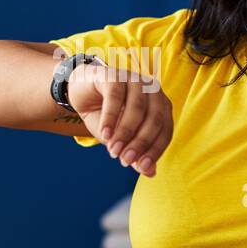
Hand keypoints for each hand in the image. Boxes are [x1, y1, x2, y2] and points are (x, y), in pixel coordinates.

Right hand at [67, 60, 173, 176]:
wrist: (80, 93)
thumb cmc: (106, 117)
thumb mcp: (120, 138)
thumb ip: (136, 153)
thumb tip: (150, 173)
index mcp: (161, 105)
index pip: (165, 130)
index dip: (155, 150)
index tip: (143, 168)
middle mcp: (152, 90)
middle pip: (154, 119)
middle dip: (140, 143)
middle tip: (125, 161)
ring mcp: (134, 79)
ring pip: (137, 108)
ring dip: (125, 132)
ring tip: (113, 150)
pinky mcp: (114, 74)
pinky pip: (115, 97)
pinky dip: (110, 117)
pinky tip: (104, 133)